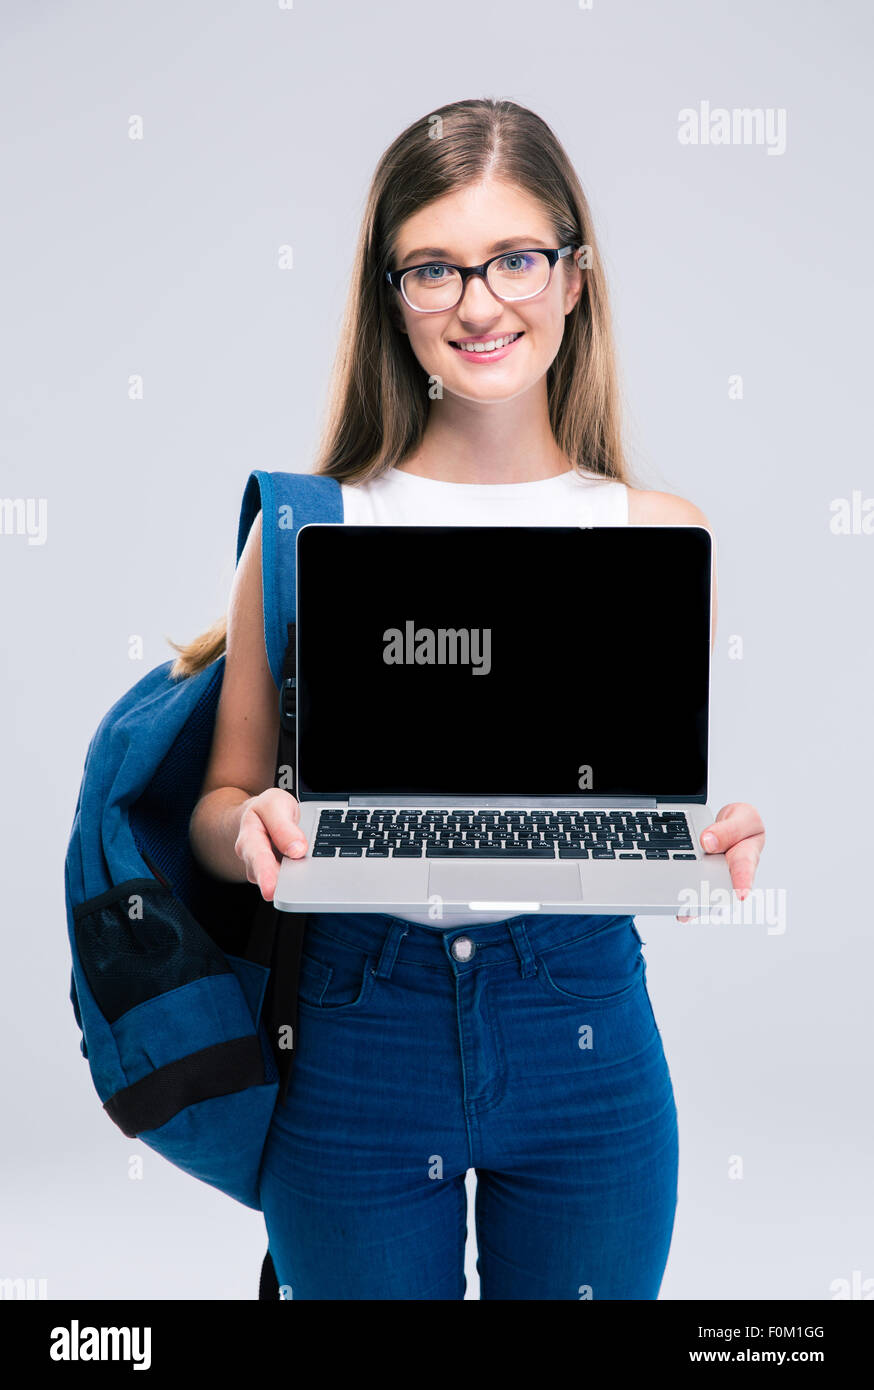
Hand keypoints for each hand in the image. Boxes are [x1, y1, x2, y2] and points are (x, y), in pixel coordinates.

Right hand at [234, 787, 307, 901]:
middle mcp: (252, 858)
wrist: (261, 814)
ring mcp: (262, 869)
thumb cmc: (268, 809)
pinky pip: (286, 880)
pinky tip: (304, 875)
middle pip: (265, 876)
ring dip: (290, 881)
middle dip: (277, 886)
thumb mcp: (275, 804)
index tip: (271, 889)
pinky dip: (296, 879)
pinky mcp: (275, 875)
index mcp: (249, 837)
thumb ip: (284, 826)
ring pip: (277, 881)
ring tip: (303, 878)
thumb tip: (297, 850)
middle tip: (290, 894)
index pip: (257, 858)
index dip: (265, 875)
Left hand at [677, 802, 764, 920]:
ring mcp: (716, 876)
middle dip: (712, 899)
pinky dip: (683, 895)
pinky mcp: (702, 875)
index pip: (745, 867)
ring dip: (694, 902)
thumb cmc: (742, 824)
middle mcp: (731, 871)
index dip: (743, 881)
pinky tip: (676, 907)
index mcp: (747, 855)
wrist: (731, 823)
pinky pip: (693, 885)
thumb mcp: (743, 817)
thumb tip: (708, 842)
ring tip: (683, 913)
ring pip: (706, 891)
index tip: (741, 894)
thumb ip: (728, 829)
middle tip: (701, 906)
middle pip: (722, 887)